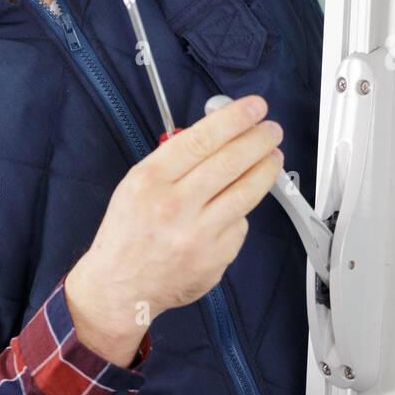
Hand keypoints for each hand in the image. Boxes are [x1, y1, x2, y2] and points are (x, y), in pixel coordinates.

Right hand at [64, 96, 283, 357]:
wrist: (121, 286)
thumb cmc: (128, 231)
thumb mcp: (136, 183)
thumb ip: (174, 158)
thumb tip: (217, 132)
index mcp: (151, 180)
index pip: (201, 140)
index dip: (234, 119)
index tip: (253, 107)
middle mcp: (175, 206)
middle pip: (228, 163)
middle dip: (257, 140)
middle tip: (271, 129)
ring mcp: (198, 235)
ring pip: (244, 193)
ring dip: (265, 169)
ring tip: (273, 156)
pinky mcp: (216, 258)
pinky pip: (240, 224)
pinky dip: (242, 210)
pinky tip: (240, 202)